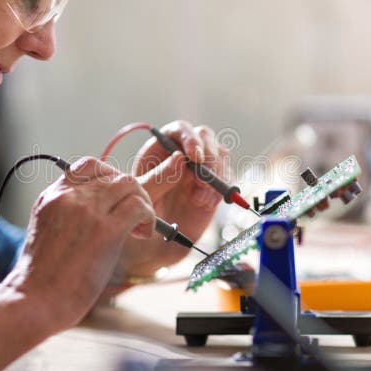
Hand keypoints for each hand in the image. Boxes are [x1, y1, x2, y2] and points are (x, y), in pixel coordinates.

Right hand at [4, 157, 155, 331]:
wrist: (34, 300)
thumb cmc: (41, 276)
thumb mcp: (44, 230)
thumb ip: (66, 212)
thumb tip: (98, 209)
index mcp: (53, 195)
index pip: (89, 165)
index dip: (110, 178)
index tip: (116, 199)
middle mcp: (70, 196)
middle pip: (114, 174)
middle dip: (130, 192)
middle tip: (134, 216)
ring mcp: (88, 211)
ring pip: (130, 184)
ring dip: (142, 202)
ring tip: (139, 226)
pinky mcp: (105, 231)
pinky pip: (139, 207)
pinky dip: (149, 218)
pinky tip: (142, 234)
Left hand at [114, 121, 230, 277]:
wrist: (154, 241)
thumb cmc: (143, 212)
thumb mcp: (144, 194)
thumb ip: (158, 176)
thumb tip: (180, 158)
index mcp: (162, 146)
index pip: (180, 130)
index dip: (190, 139)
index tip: (194, 157)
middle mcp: (184, 151)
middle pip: (205, 137)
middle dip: (208, 157)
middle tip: (202, 182)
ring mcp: (201, 166)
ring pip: (220, 155)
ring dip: (215, 176)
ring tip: (198, 199)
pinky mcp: (215, 183)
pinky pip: (227, 178)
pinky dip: (220, 191)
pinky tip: (204, 204)